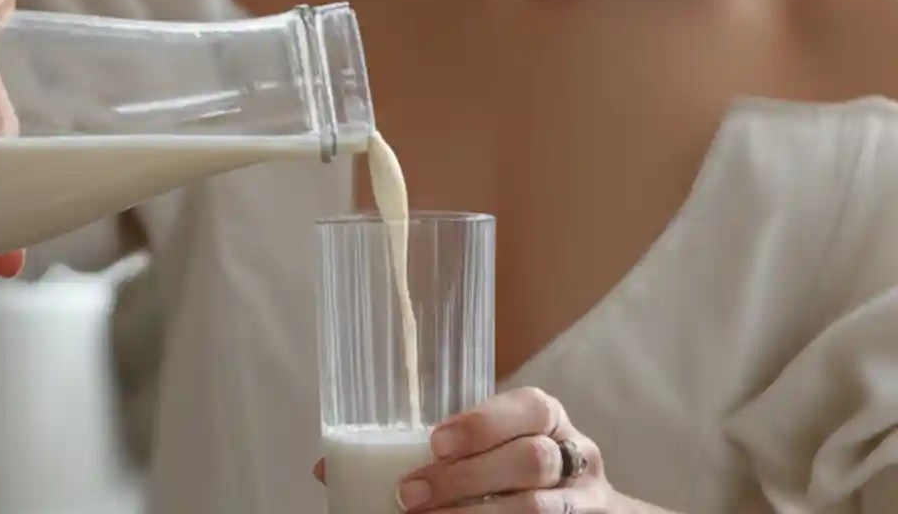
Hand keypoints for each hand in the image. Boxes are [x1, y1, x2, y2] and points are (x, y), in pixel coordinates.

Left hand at [314, 387, 667, 512]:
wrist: (582, 511)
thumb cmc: (511, 468)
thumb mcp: (481, 448)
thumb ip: (422, 452)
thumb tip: (327, 467)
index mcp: (545, 418)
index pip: (530, 407)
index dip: (484, 423)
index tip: (434, 442)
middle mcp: (574, 455)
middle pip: (531, 460)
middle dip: (466, 478)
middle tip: (409, 495)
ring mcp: (583, 501)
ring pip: (537, 508)